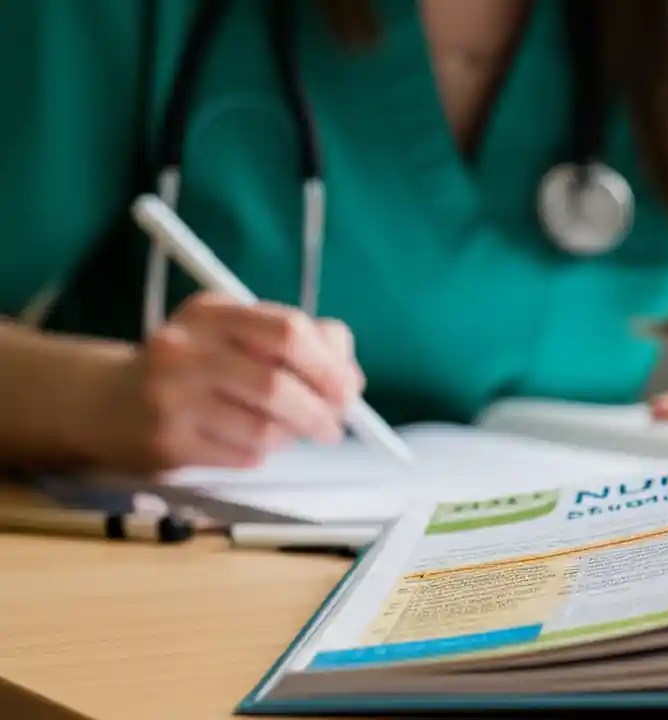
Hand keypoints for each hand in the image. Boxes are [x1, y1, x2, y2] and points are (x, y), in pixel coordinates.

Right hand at [107, 292, 364, 470]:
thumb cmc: (194, 367)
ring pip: (262, 429)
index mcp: (212, 312)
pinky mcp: (166, 442)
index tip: (349, 390)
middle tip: (334, 426)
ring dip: (290, 436)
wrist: (106, 402)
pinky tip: (246, 442)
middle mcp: (185, 349)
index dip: (329, 365)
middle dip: (318, 411)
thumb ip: (299, 343)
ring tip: (288, 433)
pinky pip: (241, 455)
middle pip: (276, 385)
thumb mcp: (236, 335)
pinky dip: (259, 453)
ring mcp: (170, 397)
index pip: (288, 331)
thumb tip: (351, 376)